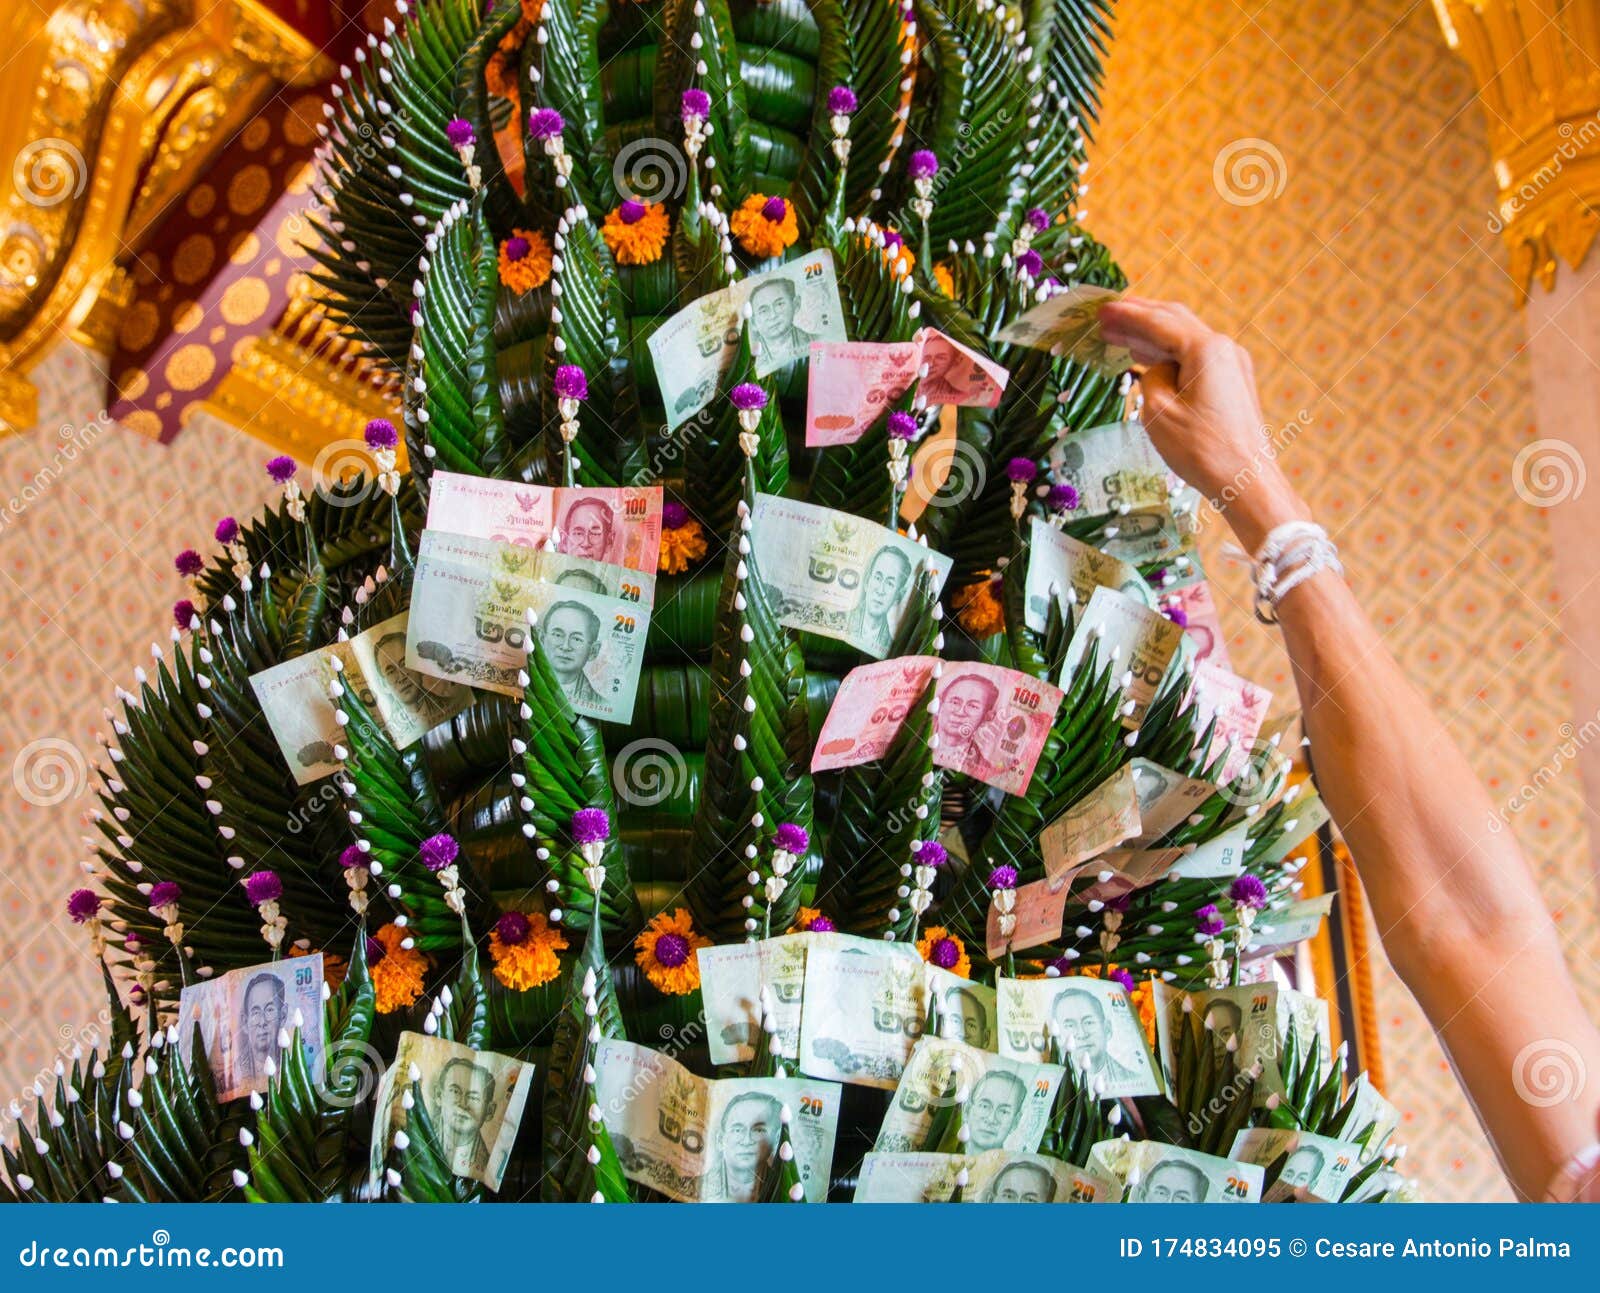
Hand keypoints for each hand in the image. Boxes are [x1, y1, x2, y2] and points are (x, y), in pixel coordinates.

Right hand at [1097, 297, 1309, 552]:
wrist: (1246, 480)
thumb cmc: (1203, 451)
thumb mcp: (1159, 414)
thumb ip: (1151, 378)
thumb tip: (1158, 369)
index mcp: (1206, 350)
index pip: (1159, 323)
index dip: (1127, 315)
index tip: (1101, 310)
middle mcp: (1224, 348)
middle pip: (1175, 320)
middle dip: (1139, 317)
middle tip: (1107, 316)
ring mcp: (1232, 364)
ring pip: (1186, 338)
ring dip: (1152, 335)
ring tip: (1120, 335)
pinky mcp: (1232, 382)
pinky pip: (1196, 357)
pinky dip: (1169, 353)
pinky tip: (1149, 358)